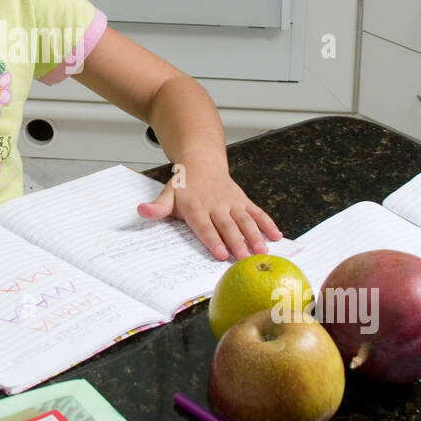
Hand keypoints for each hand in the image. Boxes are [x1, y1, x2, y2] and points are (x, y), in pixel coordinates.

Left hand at [137, 166, 282, 261]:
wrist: (202, 162)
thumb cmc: (184, 185)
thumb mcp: (167, 193)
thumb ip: (158, 206)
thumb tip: (143, 211)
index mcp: (196, 206)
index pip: (204, 225)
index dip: (212, 240)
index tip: (219, 254)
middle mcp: (216, 204)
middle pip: (227, 225)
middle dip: (237, 242)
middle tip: (244, 258)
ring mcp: (232, 202)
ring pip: (245, 220)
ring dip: (255, 235)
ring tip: (263, 251)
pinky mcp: (244, 201)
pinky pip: (257, 212)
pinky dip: (268, 223)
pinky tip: (277, 236)